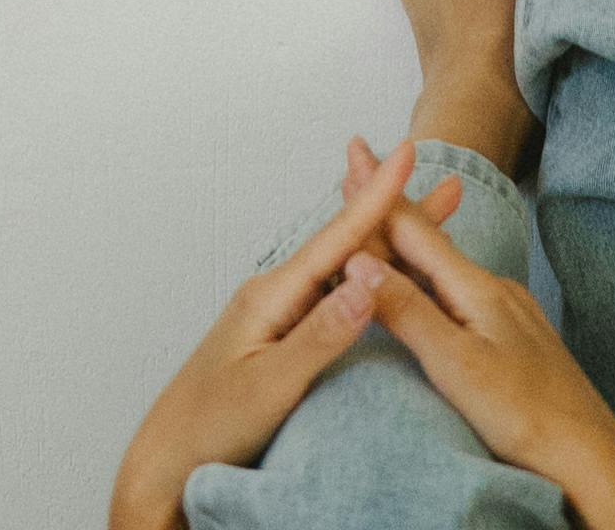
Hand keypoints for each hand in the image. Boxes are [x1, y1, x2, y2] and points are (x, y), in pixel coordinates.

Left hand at [104, 138, 419, 527]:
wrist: (168, 460)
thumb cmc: (210, 426)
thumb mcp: (271, 384)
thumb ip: (320, 334)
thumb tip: (369, 279)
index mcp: (272, 295)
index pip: (336, 239)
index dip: (377, 198)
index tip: (406, 154)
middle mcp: (275, 294)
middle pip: (346, 245)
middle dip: (396, 214)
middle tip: (446, 189)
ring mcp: (277, 315)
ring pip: (342, 270)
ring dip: (384, 244)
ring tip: (426, 220)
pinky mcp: (280, 337)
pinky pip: (331, 296)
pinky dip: (364, 278)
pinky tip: (376, 277)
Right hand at [350, 202, 614, 529]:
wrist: (589, 457)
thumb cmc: (528, 417)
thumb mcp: (457, 366)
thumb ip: (409, 311)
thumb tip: (358, 260)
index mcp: (478, 289)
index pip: (415, 230)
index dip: (379, 195)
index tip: (355, 153)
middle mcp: (494, 289)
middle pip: (431, 242)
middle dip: (392, 209)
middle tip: (359, 170)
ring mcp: (509, 313)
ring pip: (447, 267)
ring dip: (410, 242)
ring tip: (384, 221)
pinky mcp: (514, 339)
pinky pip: (463, 291)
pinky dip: (433, 275)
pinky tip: (432, 284)